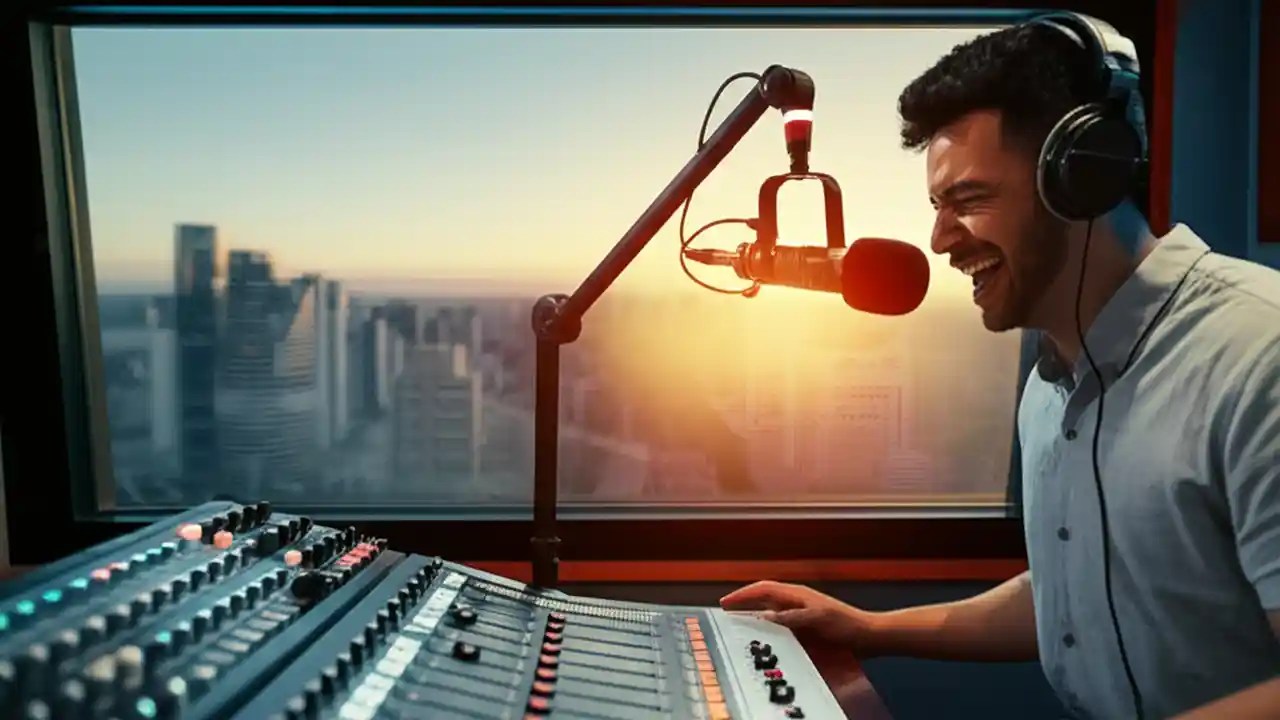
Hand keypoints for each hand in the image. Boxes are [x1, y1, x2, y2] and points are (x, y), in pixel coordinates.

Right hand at [720, 580, 878, 652]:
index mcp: (797, 594)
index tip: (725, 603)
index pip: (764, 589)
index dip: (743, 594)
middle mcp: (796, 601)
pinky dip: (766, 626)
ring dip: (753, 614)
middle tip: (725, 612)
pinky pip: (779, 623)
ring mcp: (800, 613)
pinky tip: (762, 638)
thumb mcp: (819, 619)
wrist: (868, 636)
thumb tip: (766, 615)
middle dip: (743, 602)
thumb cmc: (846, 625)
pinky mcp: (805, 626)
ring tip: (737, 624)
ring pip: (769, 610)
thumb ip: (793, 616)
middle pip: (763, 597)